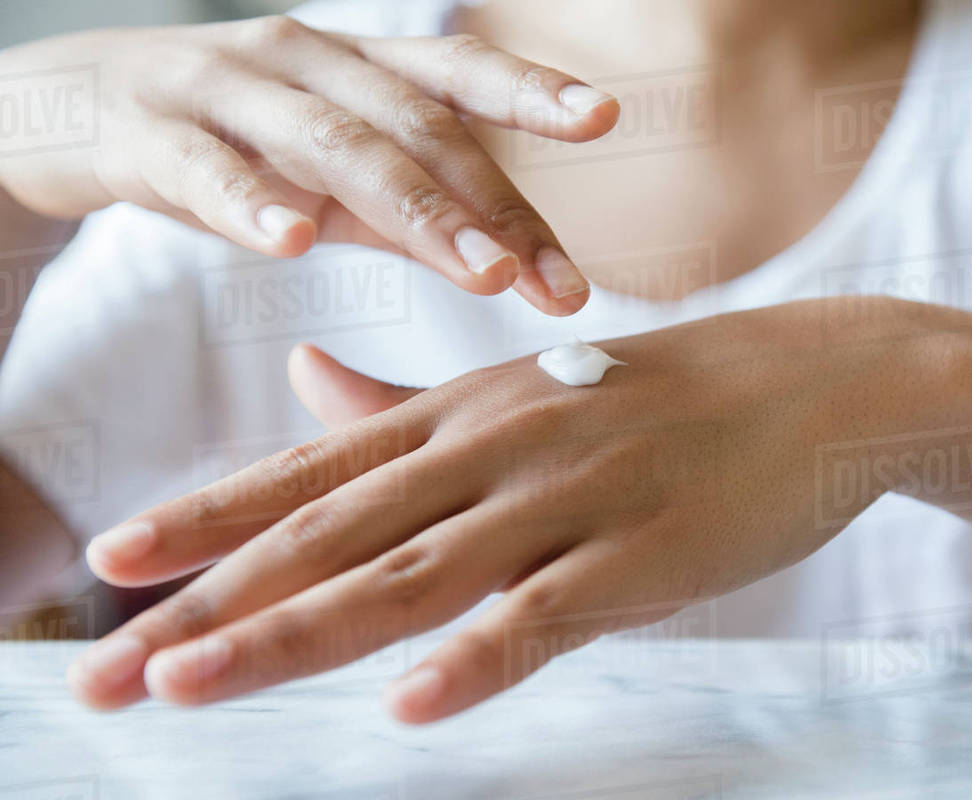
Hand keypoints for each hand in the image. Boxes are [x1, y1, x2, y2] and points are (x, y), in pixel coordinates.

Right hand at [0, 18, 618, 313]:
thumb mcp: (328, 172)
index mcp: (357, 69)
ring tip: (483, 275)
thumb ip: (405, 210)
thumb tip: (504, 261)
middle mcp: (304, 64)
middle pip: (416, 128)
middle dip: (493, 206)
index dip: (530, 91)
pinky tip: (291, 240)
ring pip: (333, 144)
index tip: (604, 118)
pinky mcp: (149, 137)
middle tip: (553, 280)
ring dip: (415, 210)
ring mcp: (226, 91)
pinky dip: (250, 203)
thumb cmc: (230, 138)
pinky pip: (204, 169)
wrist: (74, 108)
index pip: (457, 77)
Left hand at [67, 300, 917, 721]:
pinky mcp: (644, 552)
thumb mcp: (523, 388)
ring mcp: (569, 495)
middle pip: (332, 531)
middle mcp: (495, 446)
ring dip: (299, 632)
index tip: (110, 565)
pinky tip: (411, 705)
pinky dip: (478, 657)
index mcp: (462, 411)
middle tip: (106, 670)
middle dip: (213, 601)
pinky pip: (549, 613)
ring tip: (193, 686)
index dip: (207, 517)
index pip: (310, 469)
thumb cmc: (660, 397)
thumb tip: (305, 378)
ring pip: (413, 573)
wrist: (811, 381)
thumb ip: (408, 403)